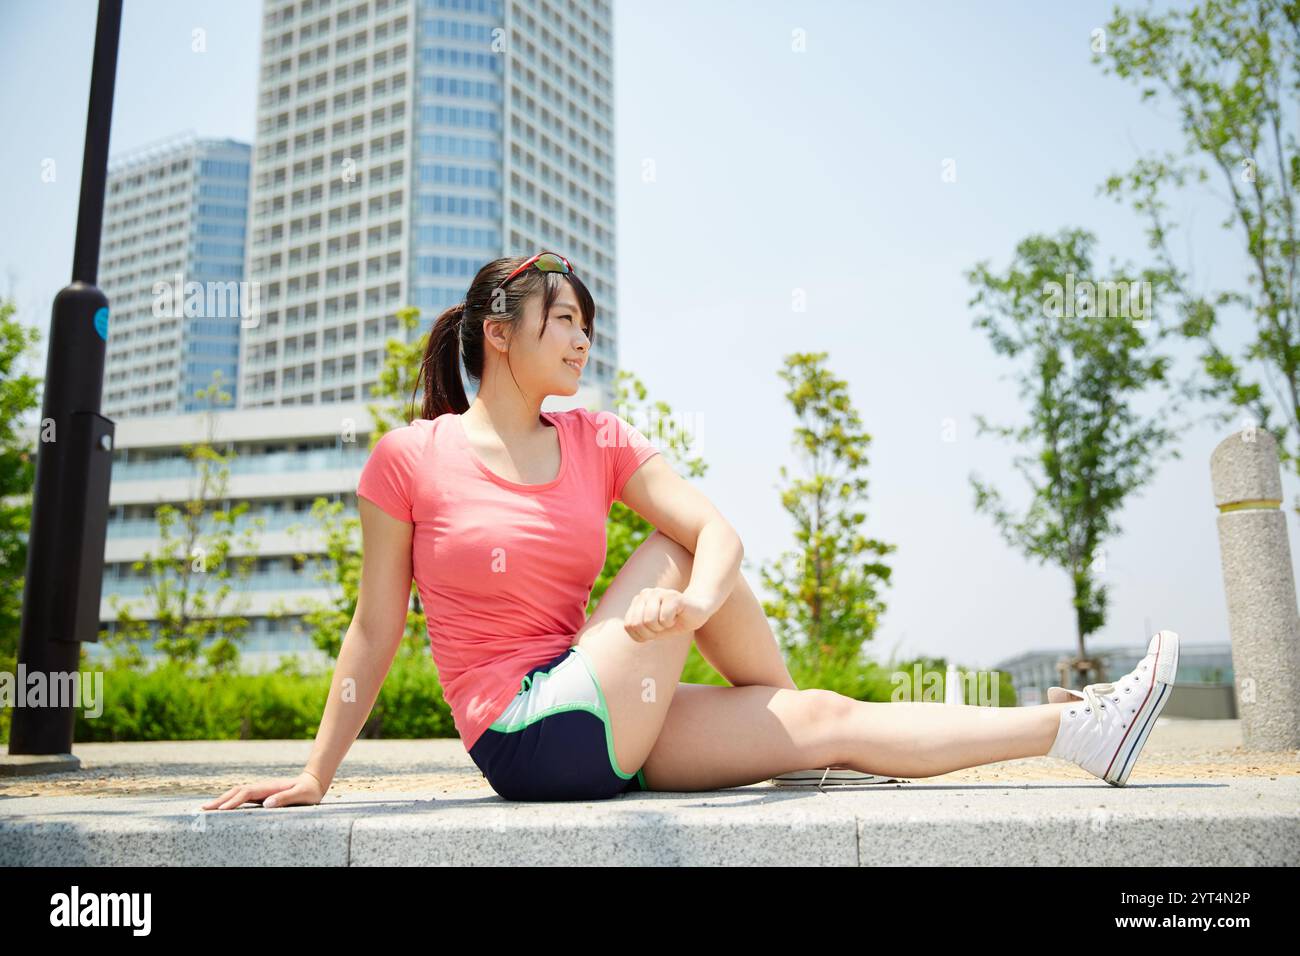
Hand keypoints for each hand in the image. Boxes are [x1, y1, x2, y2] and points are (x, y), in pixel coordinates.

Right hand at [202, 771, 326, 810]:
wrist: (313, 782)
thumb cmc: (309, 791)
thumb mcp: (301, 795)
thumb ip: (286, 798)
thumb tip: (266, 803)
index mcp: (269, 787)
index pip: (246, 794)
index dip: (233, 801)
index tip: (220, 810)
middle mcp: (262, 788)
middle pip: (237, 792)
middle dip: (220, 799)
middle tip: (203, 809)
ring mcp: (261, 791)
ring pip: (237, 794)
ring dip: (222, 800)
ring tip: (206, 809)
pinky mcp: (262, 795)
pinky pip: (242, 798)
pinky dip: (230, 802)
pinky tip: (223, 808)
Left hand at [623, 587, 714, 641]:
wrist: (697, 613)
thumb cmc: (673, 621)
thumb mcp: (651, 628)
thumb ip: (637, 627)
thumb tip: (628, 626)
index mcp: (637, 601)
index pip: (628, 626)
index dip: (643, 635)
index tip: (655, 629)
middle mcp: (645, 593)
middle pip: (637, 624)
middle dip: (652, 632)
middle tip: (663, 625)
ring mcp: (658, 593)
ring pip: (649, 621)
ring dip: (663, 626)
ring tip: (670, 619)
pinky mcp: (672, 596)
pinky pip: (664, 619)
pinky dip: (672, 623)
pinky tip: (677, 615)